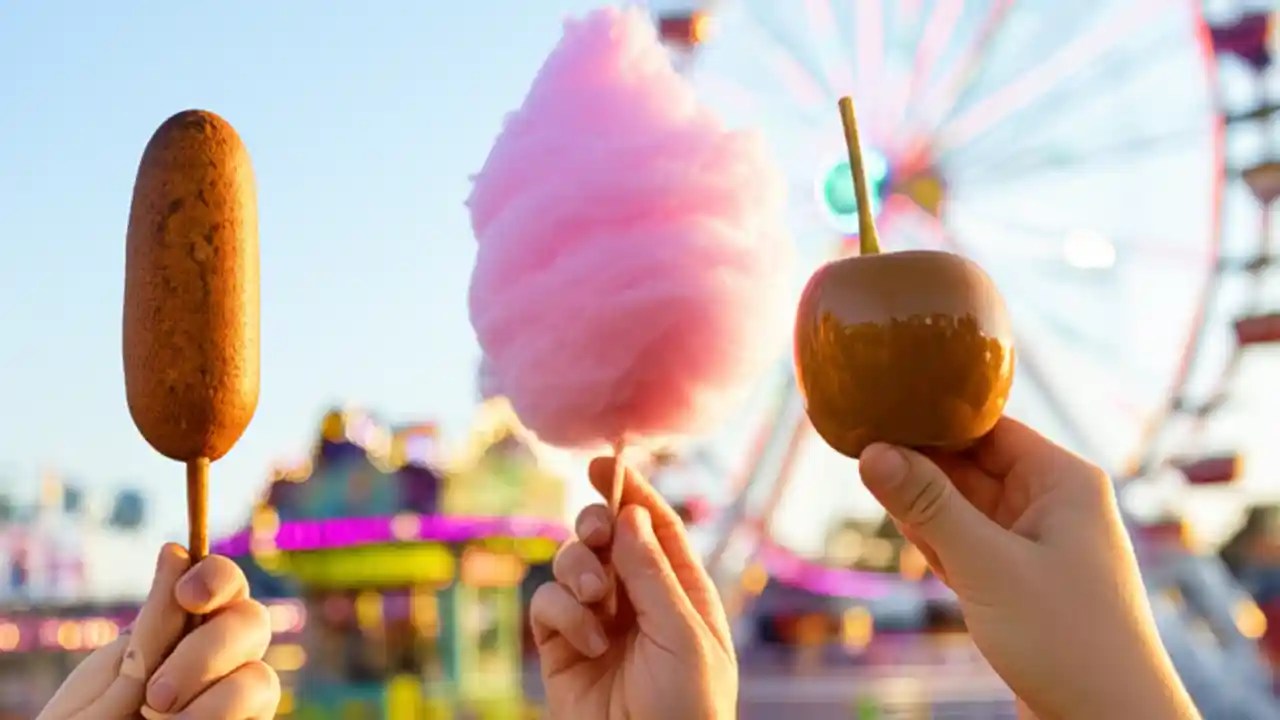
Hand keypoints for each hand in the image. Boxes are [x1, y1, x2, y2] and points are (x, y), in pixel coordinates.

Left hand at [37, 544, 278, 718]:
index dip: (218, 577)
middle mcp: (214, 667)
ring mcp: (232, 707)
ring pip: (262, 679)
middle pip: (253, 623)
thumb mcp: (107, 681)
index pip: (222, 585)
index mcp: (175, 637)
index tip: (190, 595)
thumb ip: (152, 627)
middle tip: (156, 696)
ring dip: (216, 701)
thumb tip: (177, 549)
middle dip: (211, 650)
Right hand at [531, 458, 737, 719]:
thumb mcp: (683, 634)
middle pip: (607, 535)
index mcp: (681, 590)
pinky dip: (563, 613)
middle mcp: (638, 600)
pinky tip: (587, 644)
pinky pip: (548, 604)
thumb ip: (653, 572)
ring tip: (596, 603)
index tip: (604, 461)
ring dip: (579, 570)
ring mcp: (598, 622)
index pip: (655, 526)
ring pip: (572, 563)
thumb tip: (629, 513)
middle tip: (599, 534)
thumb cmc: (688, 708)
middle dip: (596, 525)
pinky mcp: (561, 648)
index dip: (631, 491)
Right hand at [858, 417, 1196, 719]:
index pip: (988, 425)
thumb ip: (928, 506)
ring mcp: (1036, 543)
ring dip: (927, 510)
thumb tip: (872, 451)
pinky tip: (920, 547)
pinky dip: (940, 544)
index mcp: (1063, 480)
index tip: (879, 411)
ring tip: (887, 499)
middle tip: (863, 455)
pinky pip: (968, 544)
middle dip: (922, 467)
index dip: (934, 418)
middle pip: (970, 464)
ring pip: (963, 506)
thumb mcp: (987, 566)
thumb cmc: (1068, 641)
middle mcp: (1052, 504)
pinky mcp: (1020, 580)